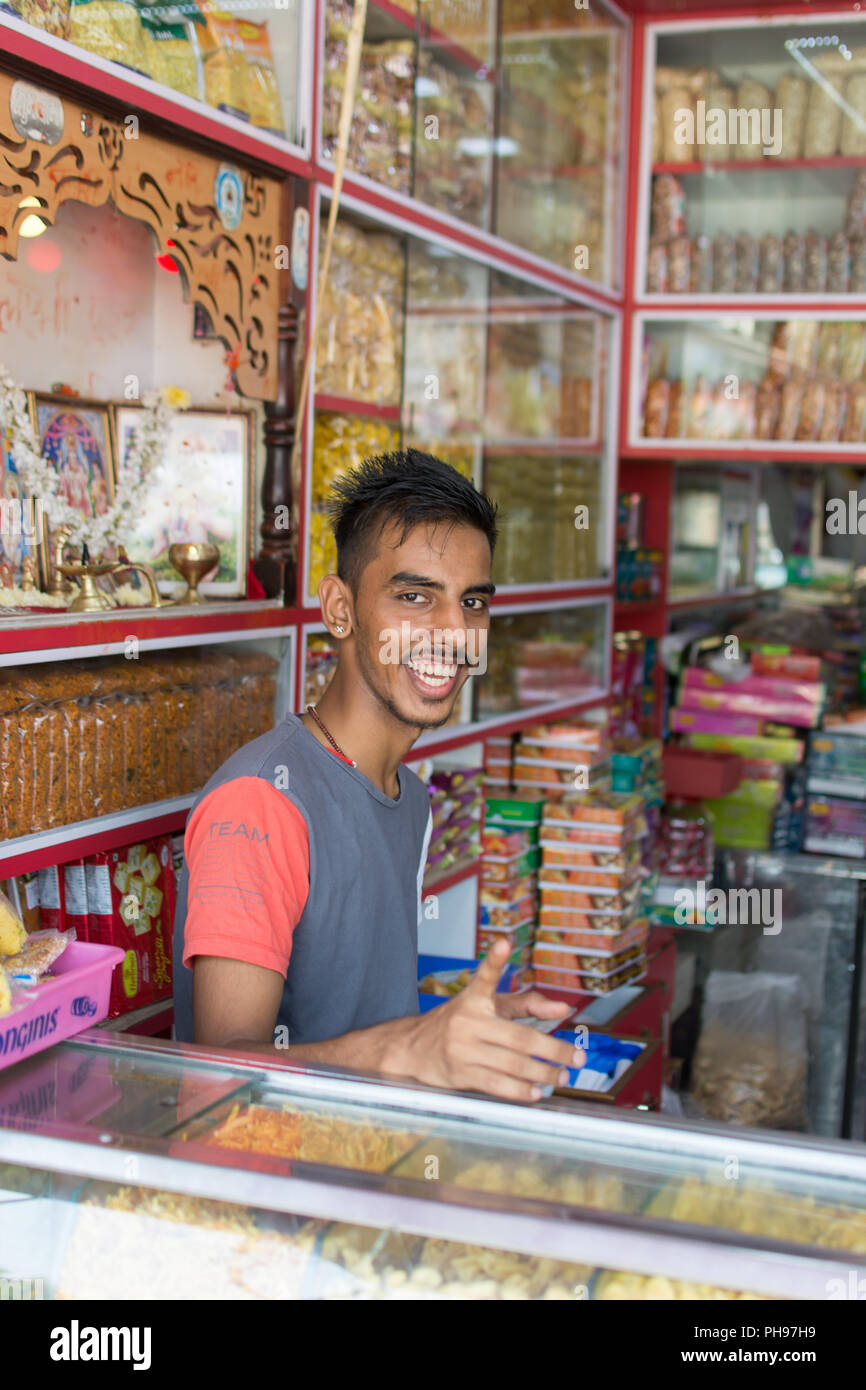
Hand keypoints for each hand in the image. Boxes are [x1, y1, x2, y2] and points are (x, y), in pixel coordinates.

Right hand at [390, 941, 584, 1102]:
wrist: (411, 1047)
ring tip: (563, 1076)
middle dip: (554, 1050)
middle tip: (578, 1057)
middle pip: (520, 1038)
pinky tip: (536, 1092)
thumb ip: (527, 1005)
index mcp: (473, 1000)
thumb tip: (563, 1009)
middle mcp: (467, 1022)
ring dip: (543, 1073)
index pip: (486, 978)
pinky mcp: (459, 1073)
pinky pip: (496, 1084)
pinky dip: (520, 1091)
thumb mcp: (488, 1007)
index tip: (504, 943)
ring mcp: (462, 1049)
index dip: (494, 961)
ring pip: (513, 1064)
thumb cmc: (459, 1023)